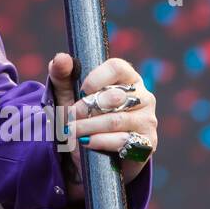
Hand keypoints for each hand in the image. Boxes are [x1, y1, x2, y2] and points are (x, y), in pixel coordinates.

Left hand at [48, 53, 157, 202]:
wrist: (90, 150)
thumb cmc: (81, 115)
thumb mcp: (67, 94)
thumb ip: (62, 75)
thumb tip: (62, 58)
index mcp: (127, 78)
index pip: (117, 67)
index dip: (96, 78)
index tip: (81, 90)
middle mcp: (142, 96)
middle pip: (115, 96)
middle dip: (86, 108)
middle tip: (70, 116)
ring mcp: (147, 120)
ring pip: (115, 120)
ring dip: (87, 127)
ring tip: (71, 131)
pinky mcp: (147, 142)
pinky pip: (122, 141)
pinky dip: (99, 141)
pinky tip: (86, 142)